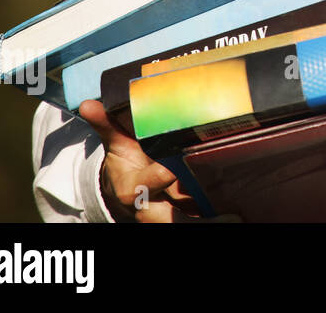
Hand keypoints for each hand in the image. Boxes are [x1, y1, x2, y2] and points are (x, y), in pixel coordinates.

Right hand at [79, 100, 238, 222]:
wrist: (125, 191)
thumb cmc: (126, 163)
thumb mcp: (116, 145)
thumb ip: (107, 125)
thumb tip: (89, 104)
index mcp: (133, 188)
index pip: (145, 184)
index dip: (158, 178)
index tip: (171, 170)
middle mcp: (150, 207)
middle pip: (168, 216)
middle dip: (188, 210)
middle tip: (218, 199)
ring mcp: (166, 216)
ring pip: (186, 222)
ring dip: (208, 219)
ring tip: (234, 216)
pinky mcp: (180, 220)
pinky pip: (198, 223)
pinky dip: (216, 220)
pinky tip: (237, 216)